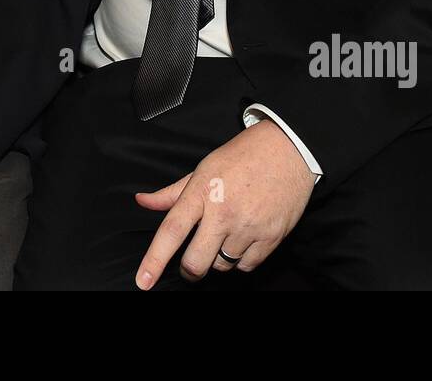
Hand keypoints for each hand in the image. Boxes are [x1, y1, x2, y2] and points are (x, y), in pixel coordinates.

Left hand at [134, 119, 313, 288]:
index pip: (172, 231)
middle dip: (190, 269)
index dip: (154, 260)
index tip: (143, 282)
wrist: (288, 150)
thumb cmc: (242, 156)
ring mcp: (249, 226)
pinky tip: (243, 239)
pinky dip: (241, 260)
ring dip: (218, 259)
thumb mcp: (203, 168)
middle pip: (196, 262)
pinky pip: (247, 266)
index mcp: (202, 191)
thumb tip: (143, 201)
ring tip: (225, 236)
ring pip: (222, 266)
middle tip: (192, 261)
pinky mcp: (271, 237)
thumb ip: (172, 192)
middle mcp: (224, 212)